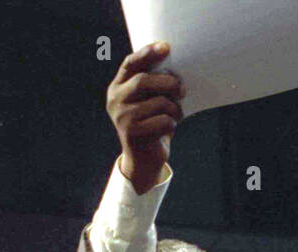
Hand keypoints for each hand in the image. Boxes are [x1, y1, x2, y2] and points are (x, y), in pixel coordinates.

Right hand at [108, 42, 182, 194]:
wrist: (143, 157)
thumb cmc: (151, 121)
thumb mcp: (148, 99)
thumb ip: (153, 82)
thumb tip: (175, 66)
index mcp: (117, 87)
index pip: (130, 64)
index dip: (147, 53)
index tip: (166, 47)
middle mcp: (115, 101)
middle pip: (143, 81)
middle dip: (168, 83)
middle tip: (182, 90)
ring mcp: (122, 119)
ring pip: (158, 103)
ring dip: (175, 109)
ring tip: (176, 114)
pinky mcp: (133, 135)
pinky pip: (163, 122)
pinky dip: (173, 124)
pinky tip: (169, 128)